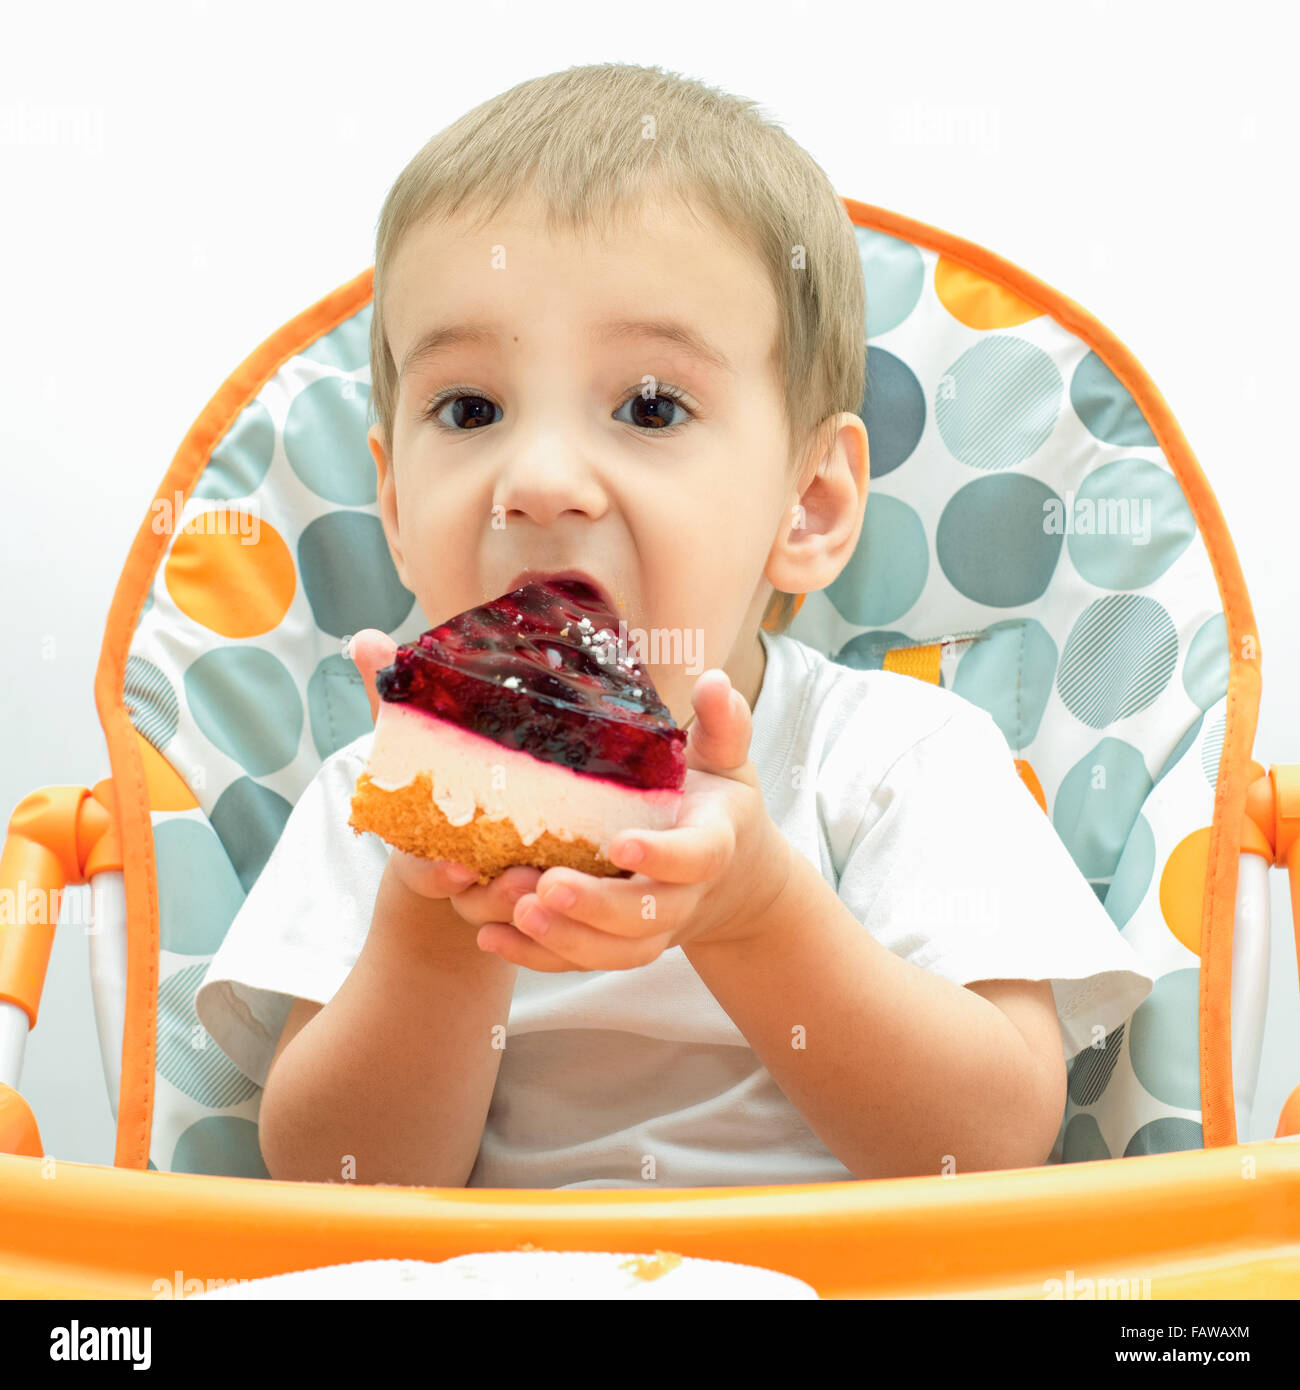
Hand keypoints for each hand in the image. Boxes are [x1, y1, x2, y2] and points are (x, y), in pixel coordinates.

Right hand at [349, 628, 542, 941]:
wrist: (469, 833)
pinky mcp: (543, 898)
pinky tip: (591, 901)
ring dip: (533, 905)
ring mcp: (499, 893)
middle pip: (475, 899)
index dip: (438, 874)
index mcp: (427, 847)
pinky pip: (551, 920)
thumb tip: (363, 638)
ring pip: (515, 913)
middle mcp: (461, 877)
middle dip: (497, 894)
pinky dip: (564, 915)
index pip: (424, 870)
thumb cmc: (444, 779)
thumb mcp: (415, 744)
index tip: (461, 869)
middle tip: (526, 880)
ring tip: (558, 886)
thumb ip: (389, 700)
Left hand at [483, 666, 793, 972]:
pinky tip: (492, 937)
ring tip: (515, 912)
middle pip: (648, 916)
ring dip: (565, 939)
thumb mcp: (727, 762)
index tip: (620, 845)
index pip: (696, 858)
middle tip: (547, 886)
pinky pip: (583, 962)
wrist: (734, 881)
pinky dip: (539, 957)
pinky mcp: (621, 945)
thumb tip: (715, 679)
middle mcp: (684, 897)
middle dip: (597, 907)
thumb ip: (722, 724)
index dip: (662, 857)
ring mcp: (654, 929)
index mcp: (712, 846)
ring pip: (615, 951)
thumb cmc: (717, 807)